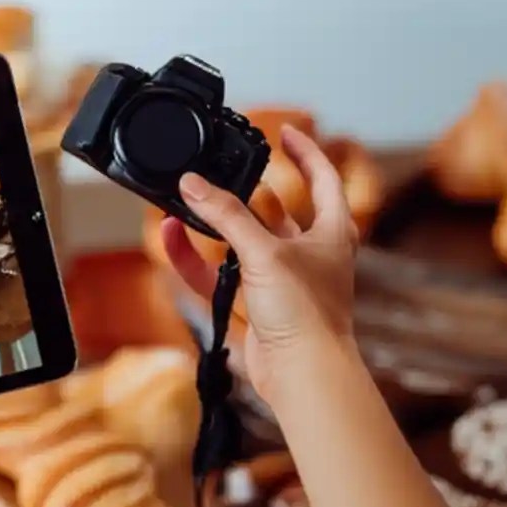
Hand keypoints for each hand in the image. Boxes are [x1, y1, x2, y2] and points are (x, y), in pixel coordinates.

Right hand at [161, 125, 359, 403]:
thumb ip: (225, 217)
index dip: (306, 151)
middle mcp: (311, 256)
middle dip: (249, 192)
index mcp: (333, 234)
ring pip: (246, 245)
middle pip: (280, 212)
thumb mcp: (264, 253)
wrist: (304, 376)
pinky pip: (222, 278)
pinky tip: (174, 243)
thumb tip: (192, 184)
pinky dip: (198, 261)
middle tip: (221, 171)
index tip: (284, 131)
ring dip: (217, 227)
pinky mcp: (259, 310)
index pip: (324, 178)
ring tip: (187, 203)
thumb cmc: (306, 315)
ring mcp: (285, 285)